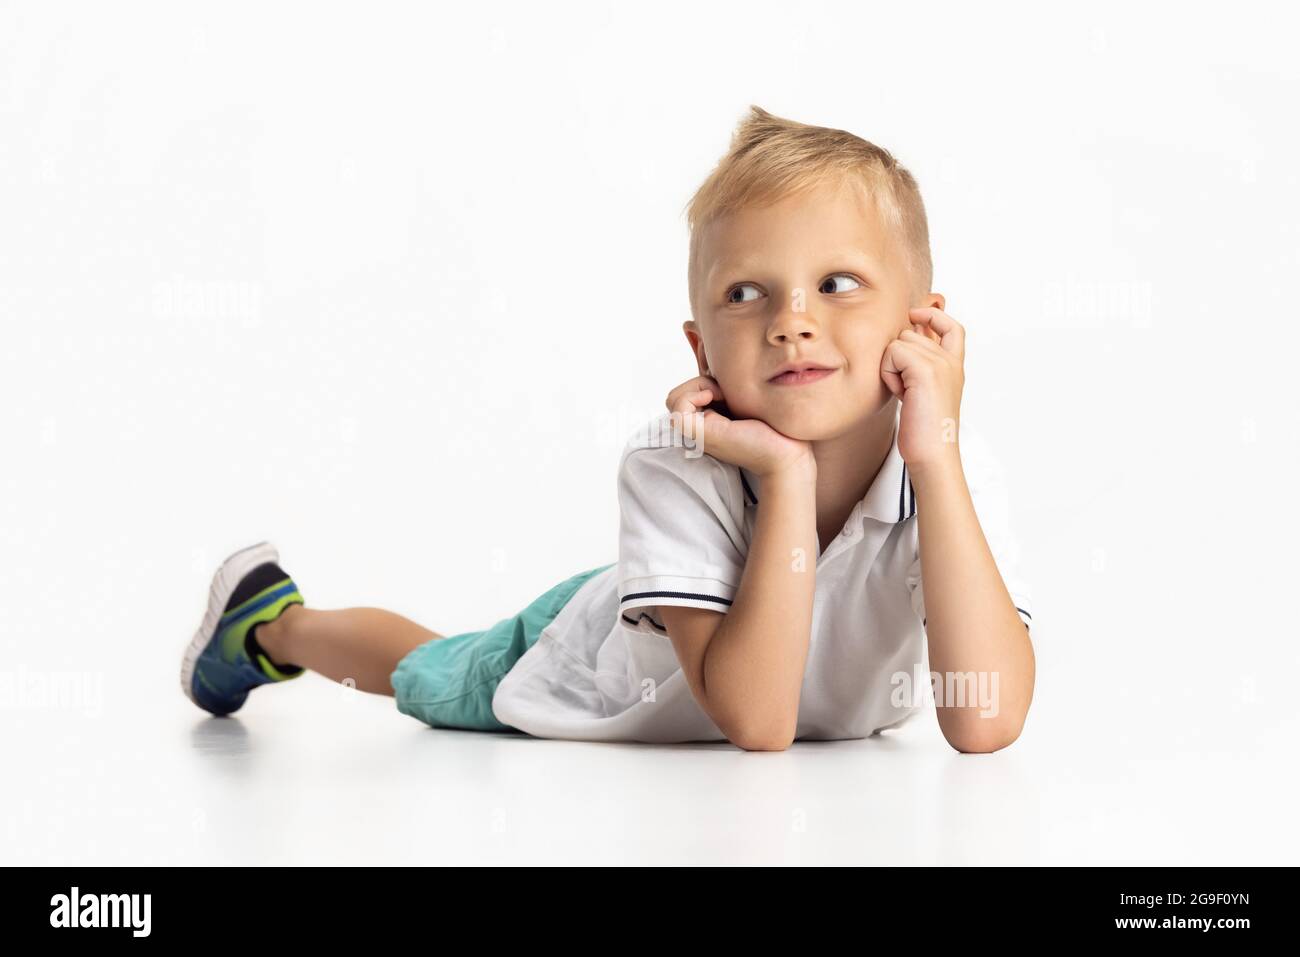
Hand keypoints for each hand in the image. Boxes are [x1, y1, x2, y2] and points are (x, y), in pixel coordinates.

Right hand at [665, 375, 814, 478]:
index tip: (726, 389)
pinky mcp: (699, 435)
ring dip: (696, 387)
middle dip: (697, 383)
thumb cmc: (772, 426)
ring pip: (674, 398)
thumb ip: (726, 385)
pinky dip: (693, 394)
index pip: (683, 394)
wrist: (786, 452)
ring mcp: (696, 434)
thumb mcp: (742, 399)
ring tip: (721, 395)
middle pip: (675, 395)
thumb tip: (710, 355)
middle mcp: (698, 429)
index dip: (701, 383)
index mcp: (707, 423)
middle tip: (723, 391)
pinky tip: (715, 398)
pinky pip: (677, 406)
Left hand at [880, 306, 965, 474]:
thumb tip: (905, 337)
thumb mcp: (923, 390)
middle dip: (897, 358)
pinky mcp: (926, 369)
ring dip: (891, 367)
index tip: (915, 315)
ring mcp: (941, 363)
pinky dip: (889, 374)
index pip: (951, 326)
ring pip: (898, 342)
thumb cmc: (924, 430)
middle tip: (906, 389)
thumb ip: (919, 364)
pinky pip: (892, 353)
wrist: (933, 454)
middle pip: (909, 332)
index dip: (932, 314)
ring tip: (905, 393)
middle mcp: (951, 361)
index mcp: (955, 365)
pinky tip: (901, 395)